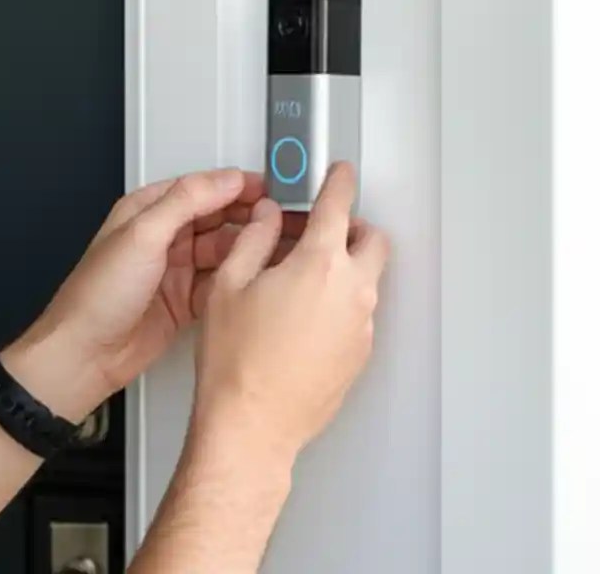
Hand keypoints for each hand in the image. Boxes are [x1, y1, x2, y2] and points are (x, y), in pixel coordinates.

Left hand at [3, 169, 270, 420]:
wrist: (85, 356)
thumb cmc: (96, 297)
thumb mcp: (143, 235)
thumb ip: (187, 201)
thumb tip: (226, 179)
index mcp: (149, 211)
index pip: (203, 188)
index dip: (239, 187)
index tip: (273, 190)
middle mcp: (164, 237)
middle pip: (219, 219)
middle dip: (251, 218)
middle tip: (285, 222)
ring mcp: (176, 270)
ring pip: (224, 251)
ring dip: (249, 250)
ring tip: (279, 250)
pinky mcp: (186, 300)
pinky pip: (222, 282)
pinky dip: (241, 279)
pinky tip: (259, 278)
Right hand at [191, 163, 390, 456]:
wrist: (252, 426)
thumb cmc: (236, 364)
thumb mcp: (227, 286)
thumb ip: (254, 239)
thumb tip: (269, 218)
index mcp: (319, 264)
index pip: (338, 204)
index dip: (338, 181)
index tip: (339, 173)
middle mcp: (351, 291)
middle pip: (372, 240)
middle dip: (351, 228)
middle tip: (321, 232)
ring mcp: (361, 324)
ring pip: (367, 279)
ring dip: (344, 269)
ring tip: (300, 283)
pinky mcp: (360, 353)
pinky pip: (359, 314)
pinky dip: (340, 304)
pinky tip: (304, 320)